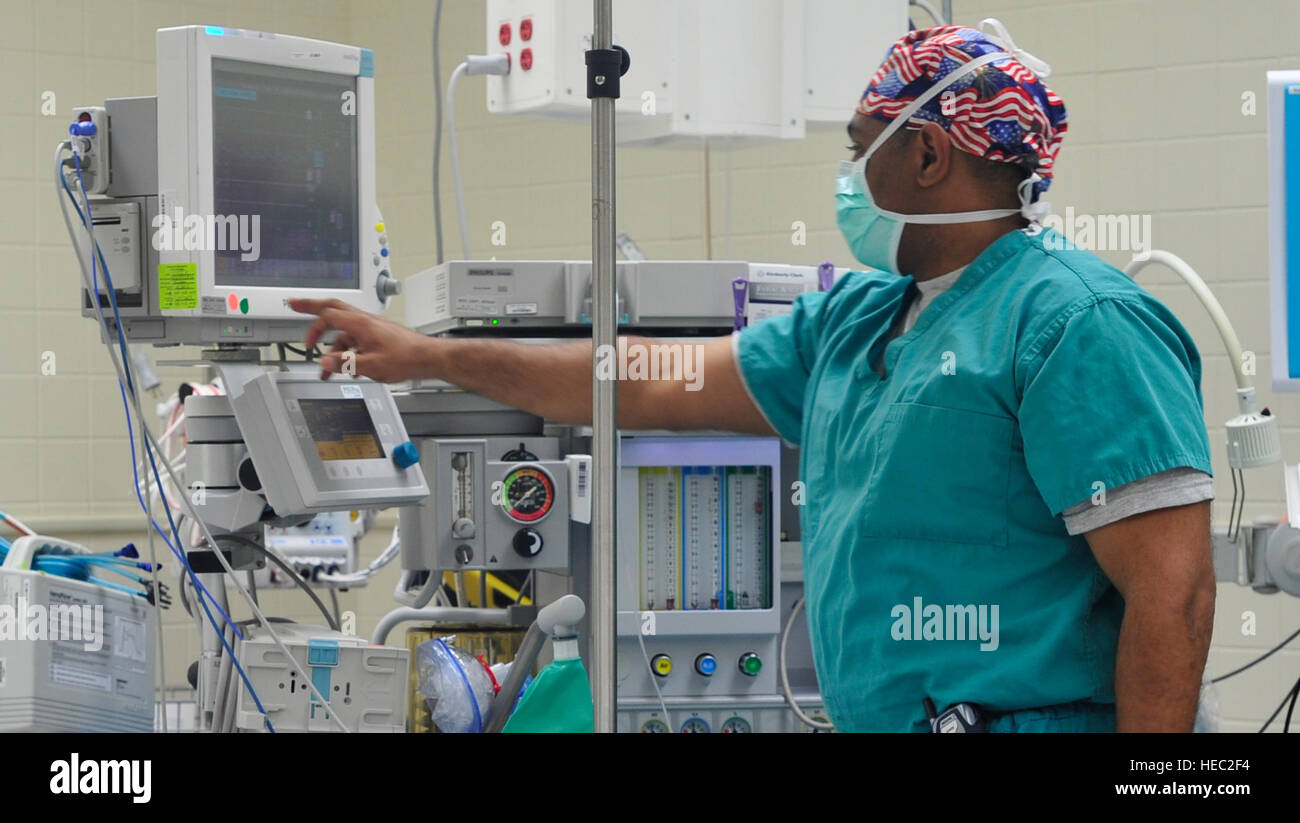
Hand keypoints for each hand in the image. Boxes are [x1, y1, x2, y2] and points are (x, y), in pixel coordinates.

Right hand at [289, 298, 434, 382]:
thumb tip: (325, 362)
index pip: (328, 316)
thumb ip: (345, 363)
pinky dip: (350, 353)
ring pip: (345, 333)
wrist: (429, 358)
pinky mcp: (379, 336)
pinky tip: (353, 369)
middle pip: (333, 309)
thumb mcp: (371, 365)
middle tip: (296, 305)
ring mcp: (372, 328)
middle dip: (313, 307)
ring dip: (335, 349)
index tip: (305, 341)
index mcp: (360, 323)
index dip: (312, 326)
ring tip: (329, 369)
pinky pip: (357, 341)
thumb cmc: (406, 358)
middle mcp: (365, 321)